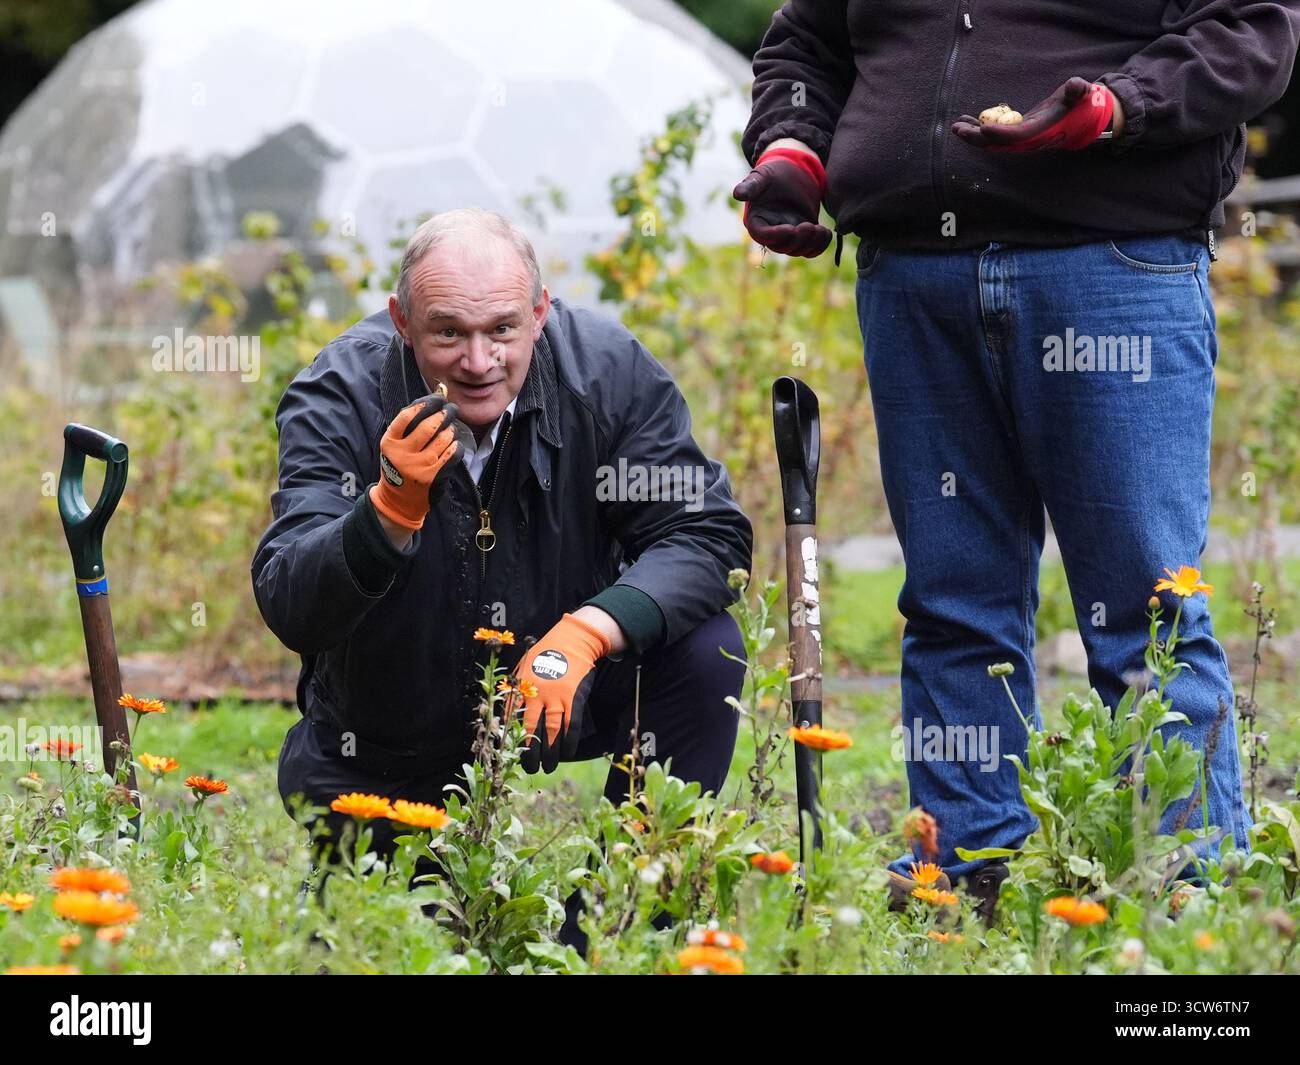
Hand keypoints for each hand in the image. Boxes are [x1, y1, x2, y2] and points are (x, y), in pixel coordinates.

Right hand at [369, 394, 465, 530]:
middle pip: (428, 426)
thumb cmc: (399, 465)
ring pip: (443, 439)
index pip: (407, 416)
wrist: (398, 501)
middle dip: (444, 413)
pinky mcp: (434, 477)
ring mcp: (419, 467)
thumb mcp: (396, 444)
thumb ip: (412, 421)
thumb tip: (439, 391)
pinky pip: (452, 453)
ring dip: (451, 430)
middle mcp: (403, 454)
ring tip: (451, 428)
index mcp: (389, 443)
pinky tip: (454, 443)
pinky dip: (457, 445)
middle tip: (451, 409)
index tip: (437, 398)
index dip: (426, 403)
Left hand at [507, 613, 612, 773]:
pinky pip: (572, 724)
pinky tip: (568, 753)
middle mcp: (538, 693)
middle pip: (532, 730)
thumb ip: (516, 690)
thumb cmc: (544, 655)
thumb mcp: (524, 668)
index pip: (513, 720)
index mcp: (521, 687)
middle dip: (530, 754)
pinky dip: (570, 741)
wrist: (572, 641)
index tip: (511, 756)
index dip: (512, 740)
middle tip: (531, 769)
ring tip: (549, 767)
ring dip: (551, 753)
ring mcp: (557, 696)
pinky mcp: (575, 697)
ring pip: (552, 731)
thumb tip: (508, 717)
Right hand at [732, 145, 832, 256]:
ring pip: (798, 250)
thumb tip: (737, 194)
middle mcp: (771, 232)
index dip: (777, 236)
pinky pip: (811, 249)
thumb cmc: (774, 172)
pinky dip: (820, 245)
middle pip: (782, 246)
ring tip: (820, 229)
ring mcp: (788, 235)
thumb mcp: (762, 175)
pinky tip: (826, 233)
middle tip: (810, 226)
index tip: (792, 229)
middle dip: (797, 240)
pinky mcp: (803, 234)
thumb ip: (751, 185)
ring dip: (811, 243)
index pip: (763, 235)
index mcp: (756, 221)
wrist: (793, 170)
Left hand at [952, 77, 1113, 151]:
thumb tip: (1075, 86)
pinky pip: (994, 135)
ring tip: (957, 125)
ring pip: (993, 141)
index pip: (1019, 135)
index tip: (984, 128)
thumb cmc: (1081, 105)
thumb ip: (1079, 90)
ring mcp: (1021, 139)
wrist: (1081, 120)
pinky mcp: (1016, 133)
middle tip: (959, 129)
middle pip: (999, 143)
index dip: (1002, 133)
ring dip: (974, 134)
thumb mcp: (1083, 95)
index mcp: (1043, 130)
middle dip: (978, 138)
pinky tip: (965, 120)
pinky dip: (979, 128)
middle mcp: (1029, 139)